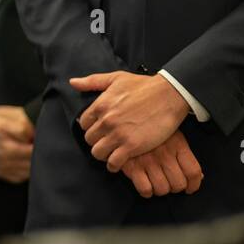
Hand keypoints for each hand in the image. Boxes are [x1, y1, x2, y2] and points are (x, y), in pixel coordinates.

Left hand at [74, 71, 188, 171]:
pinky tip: (119, 162)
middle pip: (89, 139)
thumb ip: (92, 81)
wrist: (169, 94)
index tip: (100, 130)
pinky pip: (114, 162)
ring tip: (111, 153)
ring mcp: (118, 134)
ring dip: (103, 154)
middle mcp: (106, 121)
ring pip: (97, 153)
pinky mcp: (132, 146)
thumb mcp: (116, 78)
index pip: (83, 124)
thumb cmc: (144, 85)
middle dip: (96, 141)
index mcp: (100, 105)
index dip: (91, 128)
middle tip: (107, 142)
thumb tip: (73, 83)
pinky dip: (114, 165)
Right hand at [120, 131, 203, 197]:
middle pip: (178, 184)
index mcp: (177, 145)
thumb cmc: (150, 128)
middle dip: (175, 187)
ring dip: (161, 190)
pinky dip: (147, 191)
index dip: (194, 184)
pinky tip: (145, 184)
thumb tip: (199, 177)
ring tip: (157, 183)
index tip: (190, 188)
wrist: (124, 119)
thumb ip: (185, 155)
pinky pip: (145, 189)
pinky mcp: (132, 167)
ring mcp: (148, 161)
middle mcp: (164, 154)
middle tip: (170, 183)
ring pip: (162, 189)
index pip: (193, 172)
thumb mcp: (172, 135)